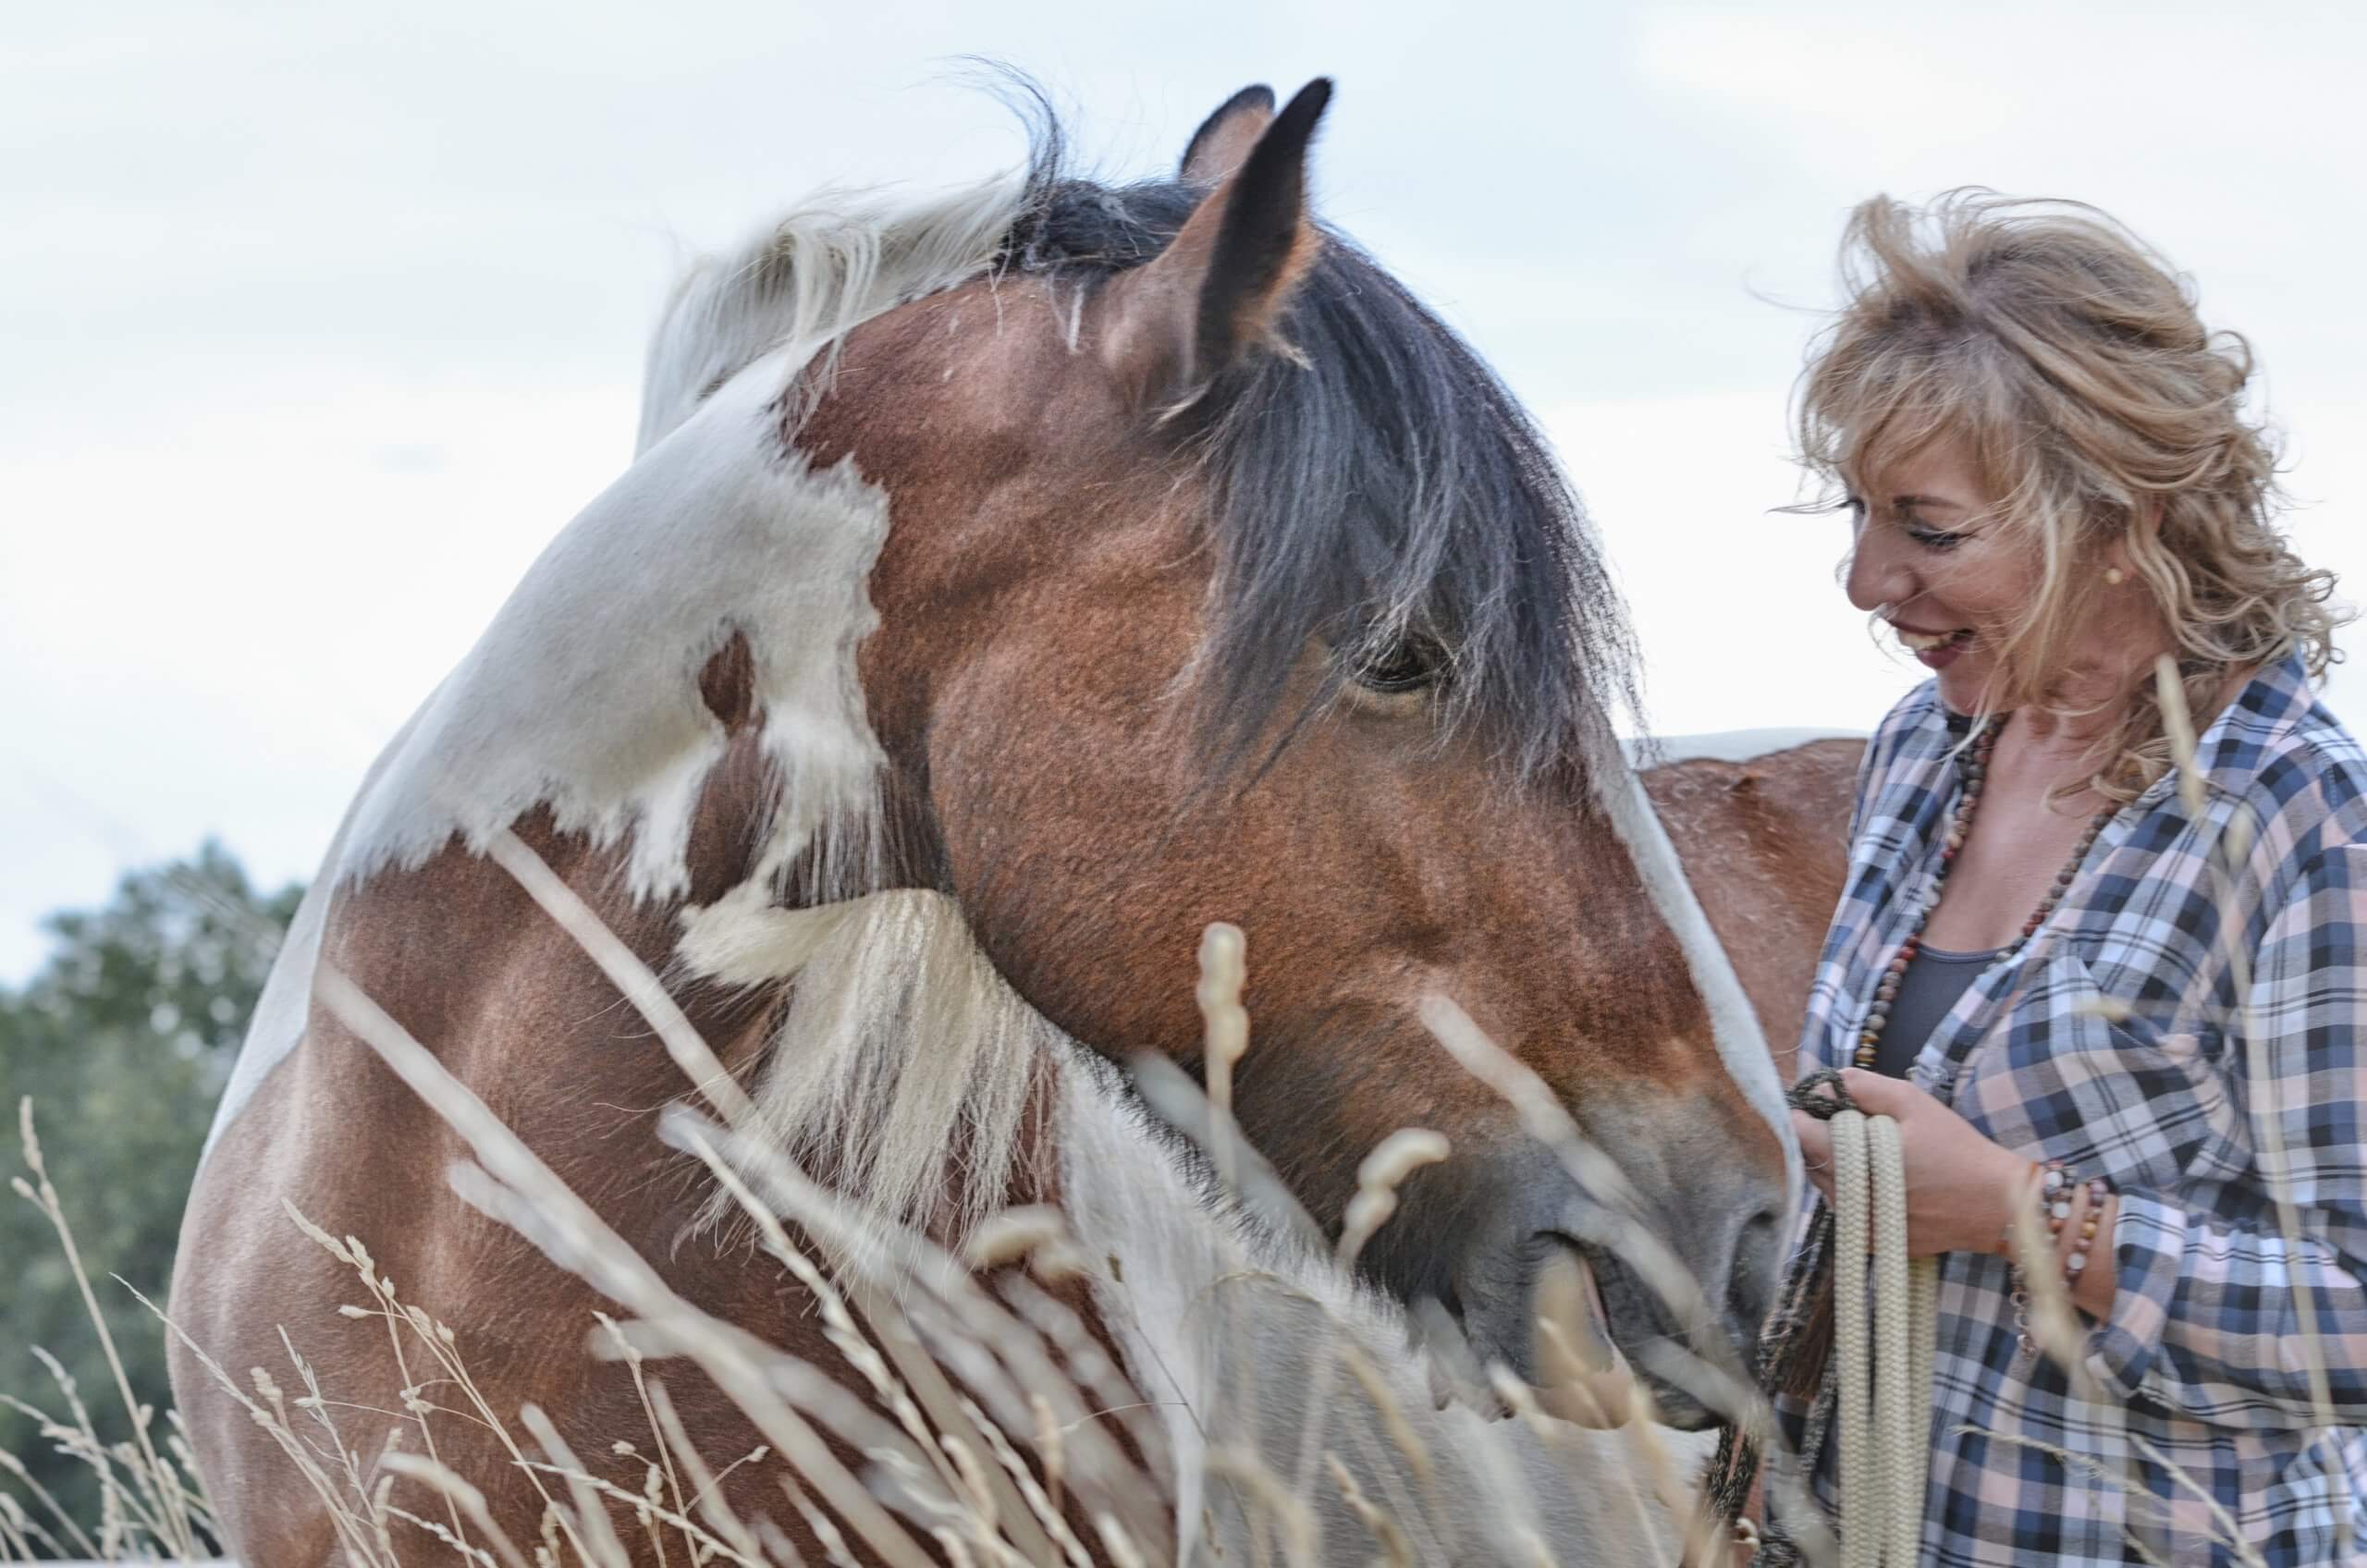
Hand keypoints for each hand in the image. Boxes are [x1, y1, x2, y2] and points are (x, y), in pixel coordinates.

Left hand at [1791, 1068, 2031, 1257]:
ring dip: (1835, 1166)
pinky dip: (1852, 1192)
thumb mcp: (1912, 1102)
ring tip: (1871, 1152)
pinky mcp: (1873, 1243)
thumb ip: (1863, 1088)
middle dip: (1820, 1139)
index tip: (1817, 1104)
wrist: (1998, 1205)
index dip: (1803, 1114)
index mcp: (1856, 1163)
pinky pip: (1846, 1210)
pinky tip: (1881, 1179)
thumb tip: (1824, 1085)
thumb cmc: (1957, 1148)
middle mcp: (1850, 1200)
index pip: (1801, 1135)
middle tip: (1849, 1124)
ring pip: (1825, 1188)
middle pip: (1809, 1161)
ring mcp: (1860, 1226)